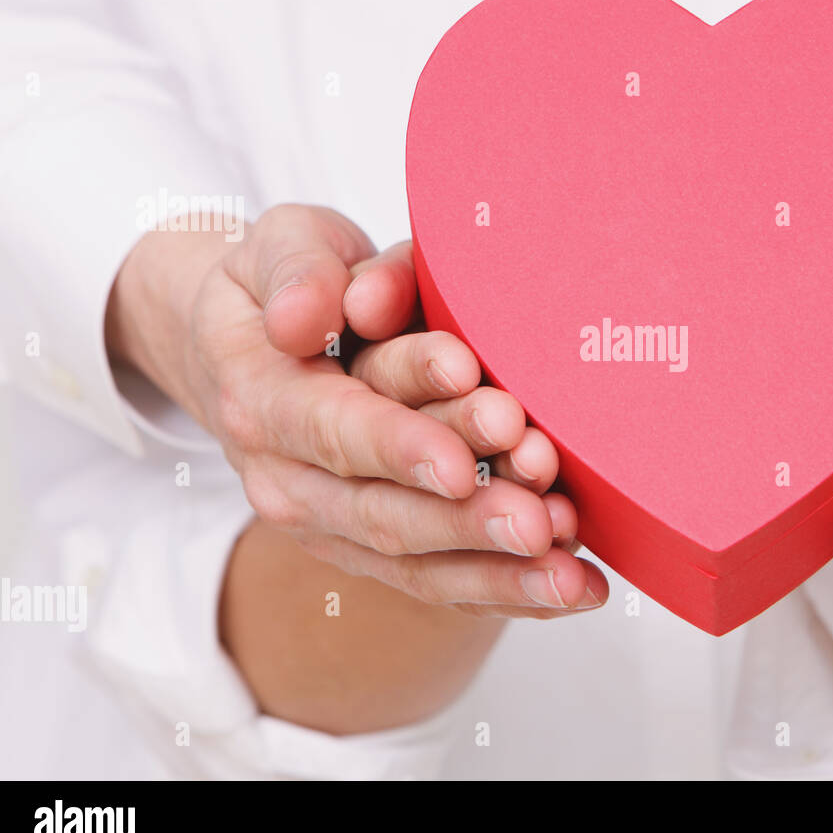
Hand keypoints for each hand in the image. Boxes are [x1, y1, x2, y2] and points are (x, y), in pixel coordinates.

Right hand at [107, 203, 606, 616]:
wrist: (256, 344)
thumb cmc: (296, 282)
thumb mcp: (283, 243)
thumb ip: (297, 271)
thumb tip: (302, 319)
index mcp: (262, 399)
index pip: (333, 429)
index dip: (397, 447)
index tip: (461, 462)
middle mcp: (287, 479)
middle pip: (382, 510)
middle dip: (468, 519)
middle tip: (540, 516)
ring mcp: (329, 524)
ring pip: (416, 562)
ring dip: (497, 569)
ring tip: (567, 570)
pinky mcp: (371, 548)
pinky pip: (440, 582)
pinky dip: (509, 590)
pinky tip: (575, 589)